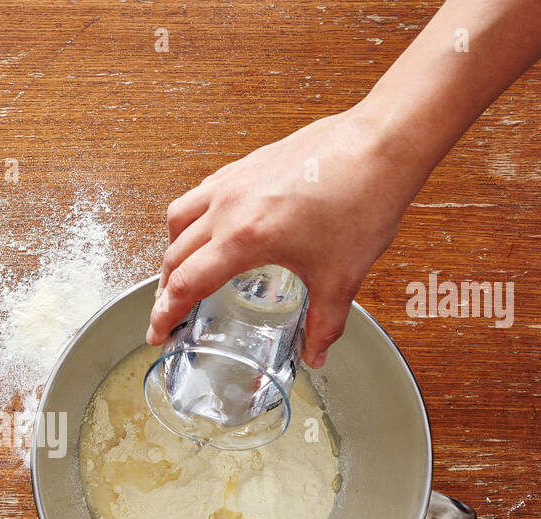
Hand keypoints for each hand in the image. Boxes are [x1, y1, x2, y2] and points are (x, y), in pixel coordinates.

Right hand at [149, 106, 422, 367]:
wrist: (383, 144)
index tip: (158, 333)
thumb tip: (317, 352)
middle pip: (175, 254)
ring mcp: (235, 181)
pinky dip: (195, 217)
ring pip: (180, 217)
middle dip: (165, 290)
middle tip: (168, 312)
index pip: (186, 284)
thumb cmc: (364, 198)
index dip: (165, 314)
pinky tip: (212, 228)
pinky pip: (203, 193)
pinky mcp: (248, 164)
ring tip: (182, 270)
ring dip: (173, 249)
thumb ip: (325, 322)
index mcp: (245, 238)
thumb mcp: (342, 276)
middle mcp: (230, 206)